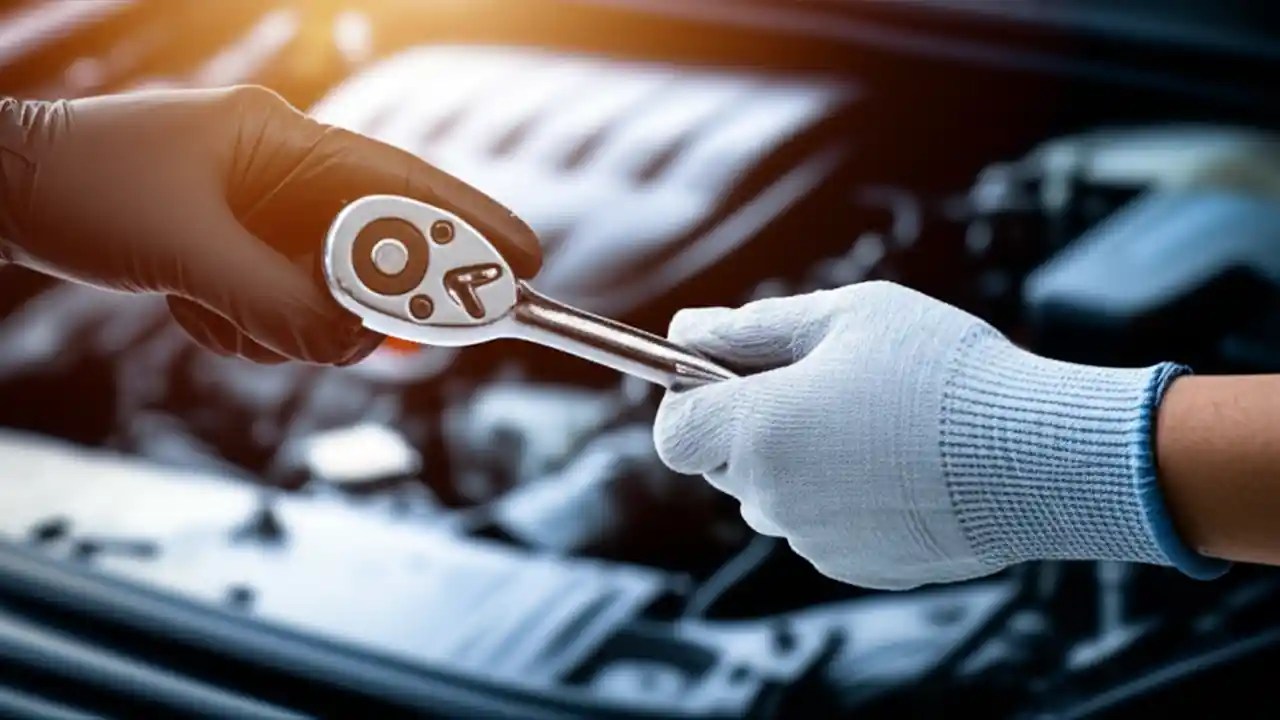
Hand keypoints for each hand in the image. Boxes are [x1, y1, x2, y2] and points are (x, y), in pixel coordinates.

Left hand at [0, 86, 539, 364]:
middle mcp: (283, 172)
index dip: (470, 225)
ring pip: (324, 292)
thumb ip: (278, 302)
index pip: (400, 183)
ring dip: (282, 325)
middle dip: (361, 305)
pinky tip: (194, 310)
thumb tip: (354, 345)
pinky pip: (281, 307)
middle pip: (371, 252)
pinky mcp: (241, 248)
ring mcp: (262, 213)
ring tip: (212, 313)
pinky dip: (249, 329)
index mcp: (282, 139)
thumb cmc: (82, 189)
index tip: (526, 264)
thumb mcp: (185, 250)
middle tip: (370, 342)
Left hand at [654, 281, 1202, 589]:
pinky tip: (899, 464)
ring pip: (775, 496)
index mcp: (760, 430)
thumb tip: (685, 330)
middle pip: (724, 463)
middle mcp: (774, 498)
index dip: (692, 399)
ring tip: (874, 422)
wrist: (1040, 458)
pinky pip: (821, 526)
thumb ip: (753, 327)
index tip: (731, 374)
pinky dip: (841, 497)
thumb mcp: (847, 317)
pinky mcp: (855, 568)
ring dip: (799, 461)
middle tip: (822, 384)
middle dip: (754, 424)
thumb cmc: (945, 375)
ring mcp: (814, 541)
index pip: (675, 431)